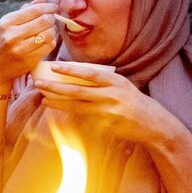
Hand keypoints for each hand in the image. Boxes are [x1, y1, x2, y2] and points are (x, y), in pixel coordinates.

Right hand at [0, 0, 58, 91]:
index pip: (35, 10)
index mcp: (6, 23)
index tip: (53, 8)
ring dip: (53, 30)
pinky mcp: (29, 60)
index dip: (48, 7)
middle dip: (51, 18)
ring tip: (48, 30)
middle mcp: (12, 35)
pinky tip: (47, 40)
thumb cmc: (3, 43)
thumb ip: (24, 11)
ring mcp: (21, 49)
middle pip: (44, 20)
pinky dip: (52, 40)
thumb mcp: (7, 25)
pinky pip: (49, 45)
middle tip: (51, 19)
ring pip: (49, 33)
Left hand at [33, 63, 174, 145]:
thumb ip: (101, 81)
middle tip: (38, 84)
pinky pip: (84, 119)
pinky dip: (71, 114)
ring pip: (76, 106)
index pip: (89, 73)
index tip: (53, 66)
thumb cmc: (133, 101)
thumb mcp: (121, 85)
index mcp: (116, 81)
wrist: (153, 124)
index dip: (70, 70)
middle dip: (55, 87)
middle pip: (77, 90)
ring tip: (43, 98)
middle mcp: (111, 95)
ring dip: (58, 102)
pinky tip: (59, 110)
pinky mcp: (105, 126)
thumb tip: (74, 75)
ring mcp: (108, 112)